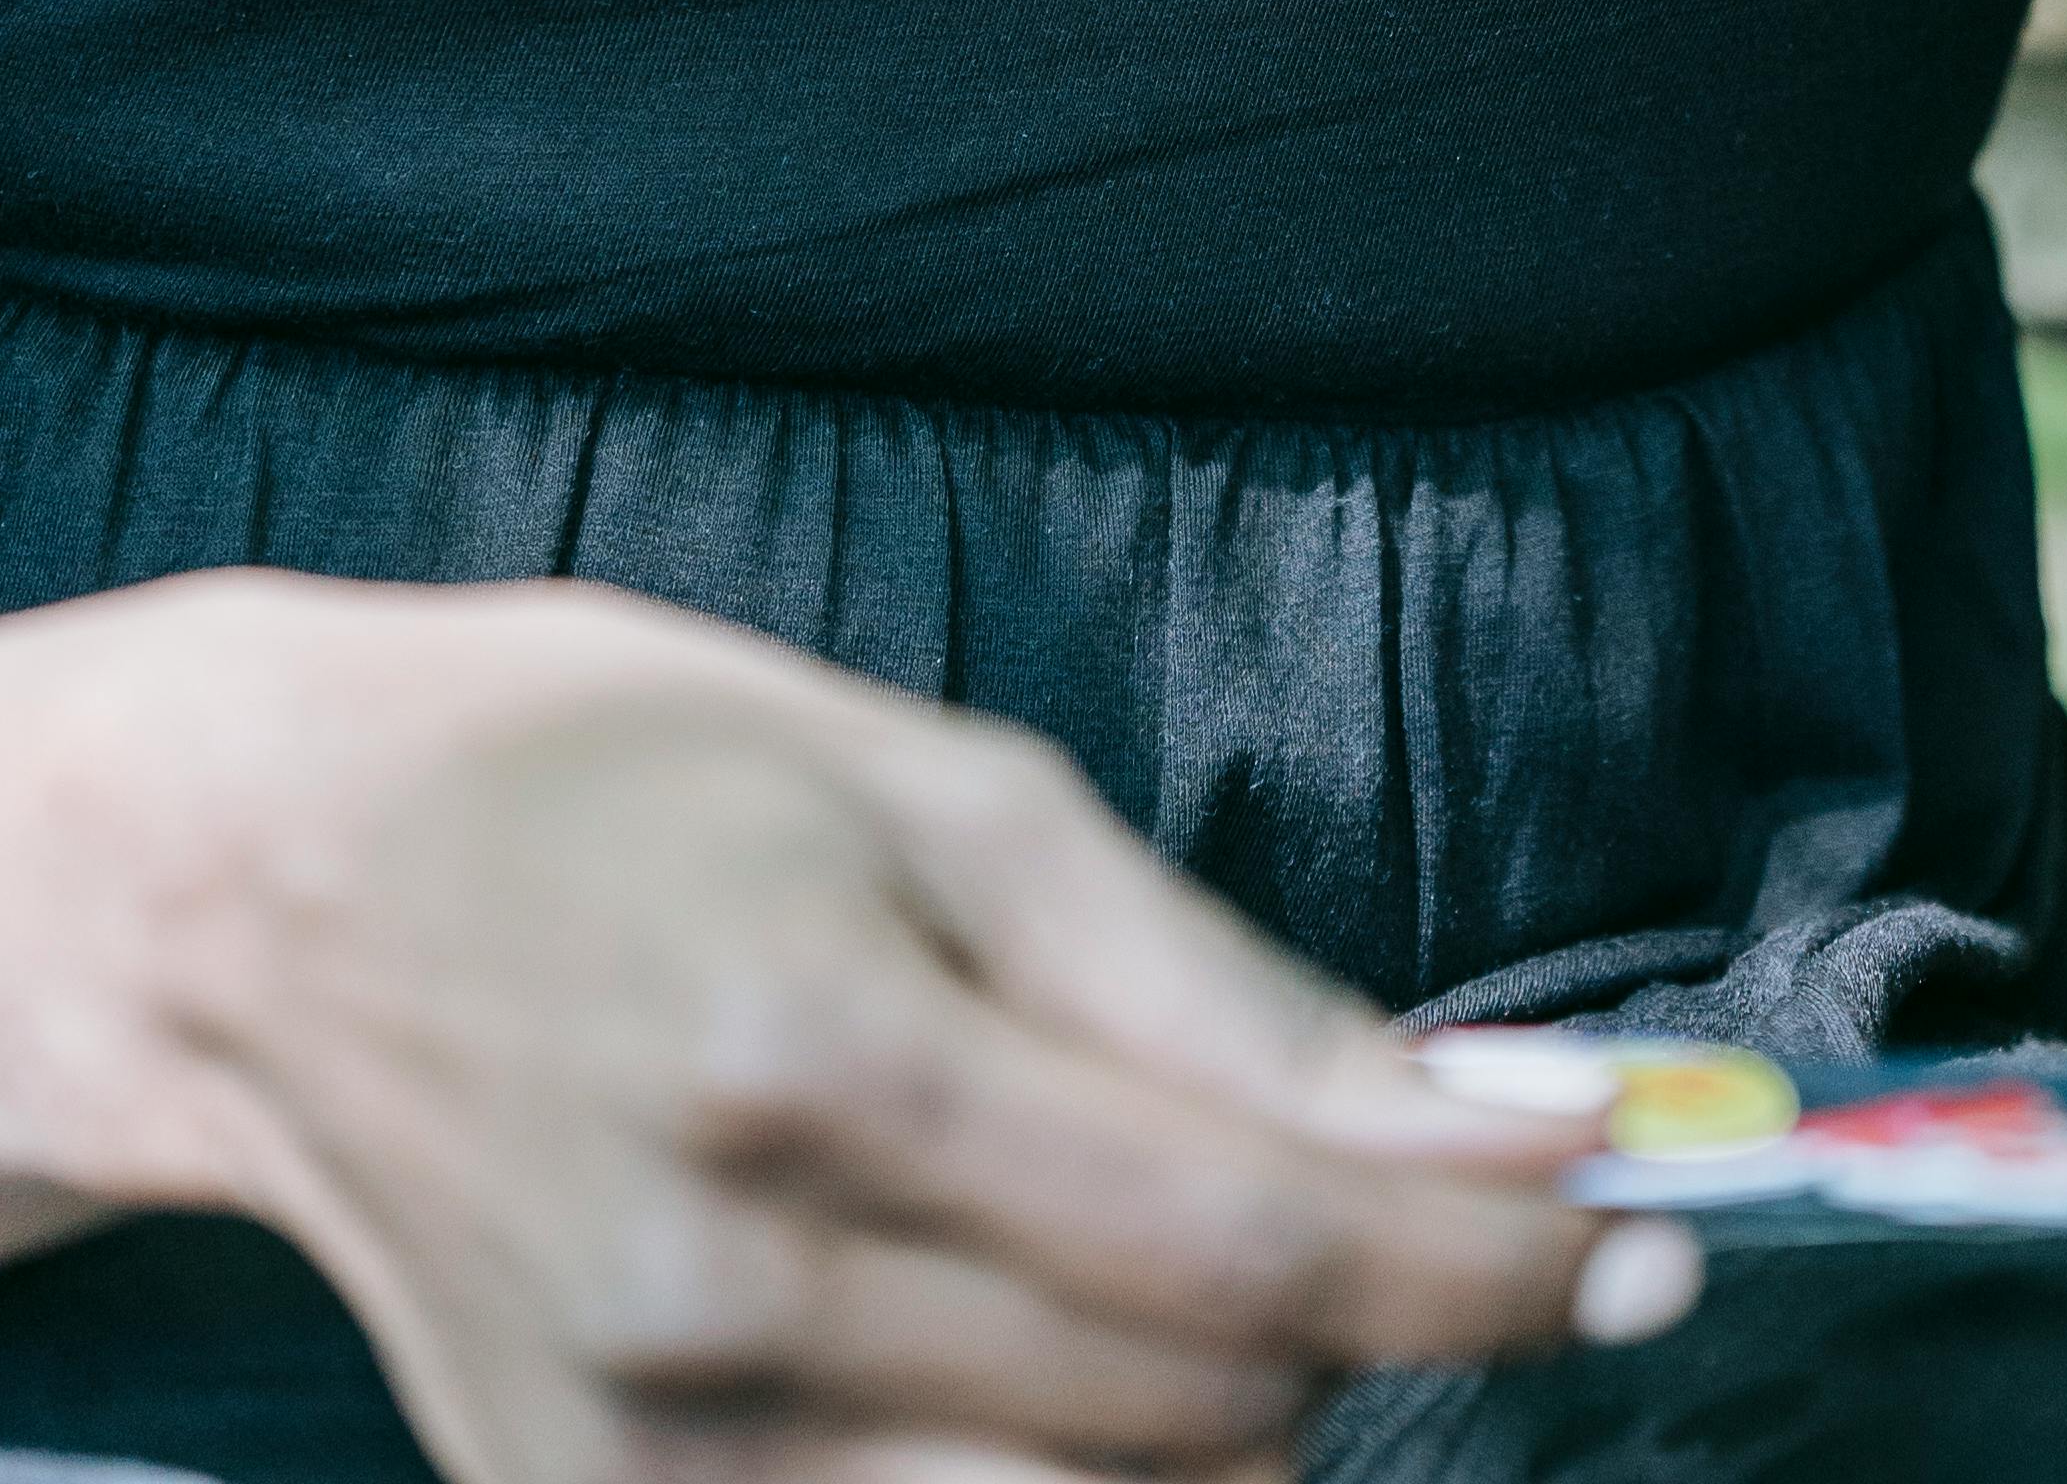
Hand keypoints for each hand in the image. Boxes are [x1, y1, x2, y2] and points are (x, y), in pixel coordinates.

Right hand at [15, 569, 1685, 1483]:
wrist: (286, 891)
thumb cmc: (632, 779)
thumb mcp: (948, 790)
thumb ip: (1221, 989)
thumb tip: (1492, 1114)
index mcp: (826, 1044)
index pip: (1253, 1234)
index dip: (1490, 1258)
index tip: (1654, 1238)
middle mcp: (728, 1279)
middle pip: (1194, 1401)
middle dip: (1377, 1322)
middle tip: (1435, 1219)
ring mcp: (645, 1444)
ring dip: (1230, 1424)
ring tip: (1231, 1282)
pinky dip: (1060, 1481)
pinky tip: (1072, 1357)